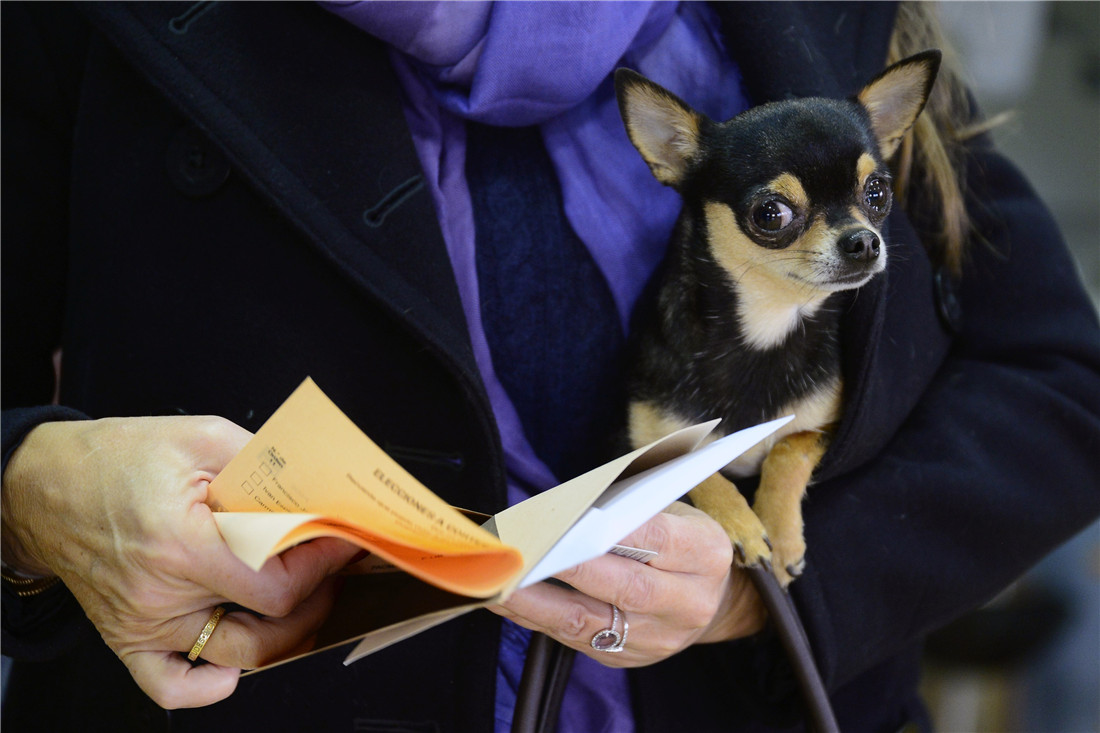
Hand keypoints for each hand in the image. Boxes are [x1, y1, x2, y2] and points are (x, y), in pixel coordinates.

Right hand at [1, 416, 359, 707]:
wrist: (46, 483)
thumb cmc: (117, 458)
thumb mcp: (201, 437)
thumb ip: (263, 461)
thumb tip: (315, 482)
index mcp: (183, 544)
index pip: (276, 586)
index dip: (321, 568)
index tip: (341, 543)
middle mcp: (162, 593)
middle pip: (267, 625)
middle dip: (316, 596)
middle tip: (331, 566)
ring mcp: (144, 621)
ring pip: (234, 654)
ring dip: (282, 635)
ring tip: (305, 599)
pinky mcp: (128, 635)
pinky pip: (166, 683)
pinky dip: (204, 686)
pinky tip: (232, 670)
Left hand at [490, 501, 765, 666]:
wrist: (707, 599)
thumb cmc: (676, 539)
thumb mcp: (670, 508)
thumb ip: (630, 505)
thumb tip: (566, 506)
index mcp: (705, 553)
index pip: (659, 537)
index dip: (615, 530)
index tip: (572, 519)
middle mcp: (688, 602)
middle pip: (624, 586)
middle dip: (568, 566)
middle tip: (524, 549)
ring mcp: (659, 637)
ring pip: (589, 620)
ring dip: (535, 600)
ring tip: (497, 578)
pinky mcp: (627, 658)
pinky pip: (574, 639)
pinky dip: (535, 617)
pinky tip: (505, 598)